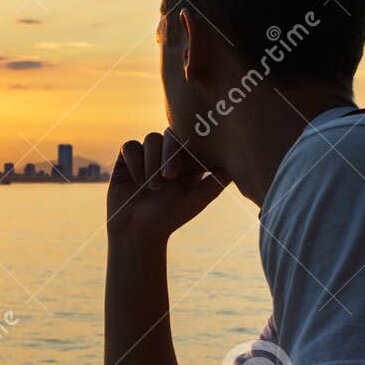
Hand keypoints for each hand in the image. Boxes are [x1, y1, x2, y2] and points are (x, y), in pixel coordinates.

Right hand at [106, 129, 226, 242]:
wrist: (136, 230)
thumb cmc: (168, 218)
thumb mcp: (196, 201)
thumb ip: (215, 182)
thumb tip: (237, 165)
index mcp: (186, 160)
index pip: (190, 138)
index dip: (191, 142)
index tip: (191, 160)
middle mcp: (166, 154)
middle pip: (170, 134)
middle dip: (170, 154)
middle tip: (169, 177)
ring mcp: (146, 154)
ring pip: (150, 139)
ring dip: (151, 163)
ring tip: (152, 187)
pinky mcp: (127, 157)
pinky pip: (130, 147)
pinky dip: (135, 163)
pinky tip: (137, 182)